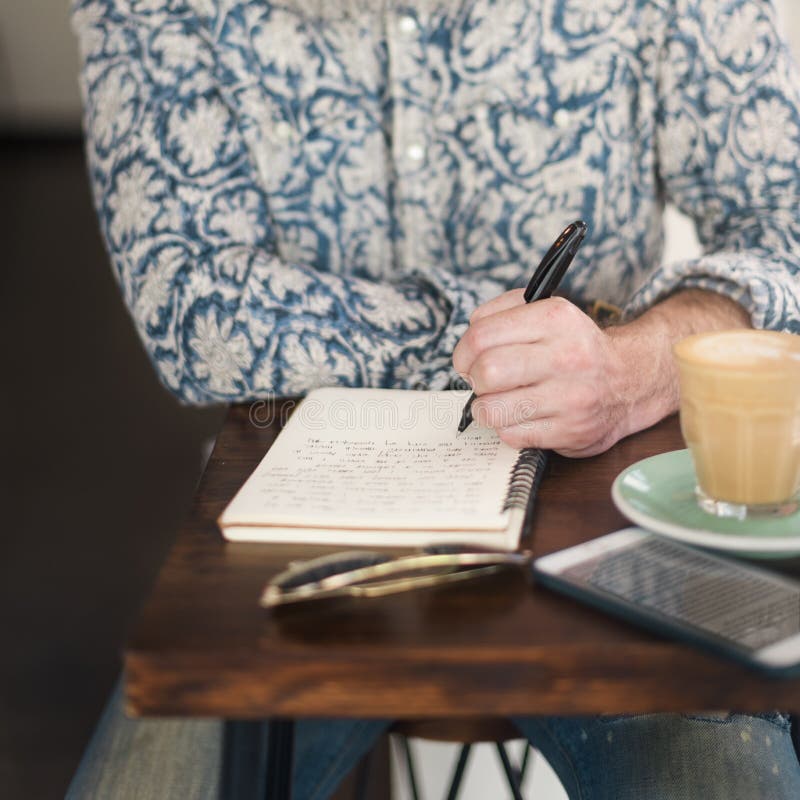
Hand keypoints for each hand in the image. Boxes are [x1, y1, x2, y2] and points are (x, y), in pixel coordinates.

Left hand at [453, 290, 631, 456]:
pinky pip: (511, 436)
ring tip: (500, 400)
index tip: (467, 359)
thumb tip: (469, 338)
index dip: (463, 352)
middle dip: (474, 379)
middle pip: (486, 372)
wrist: (630, 380)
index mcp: (555, 319)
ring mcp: (570, 398)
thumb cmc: (574, 347)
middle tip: (483, 380)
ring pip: (493, 410)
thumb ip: (501, 312)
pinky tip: (522, 416)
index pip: (481, 336)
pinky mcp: (571, 432)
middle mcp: (566, 357)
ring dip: (486, 408)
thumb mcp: (546, 311)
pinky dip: (508, 427)